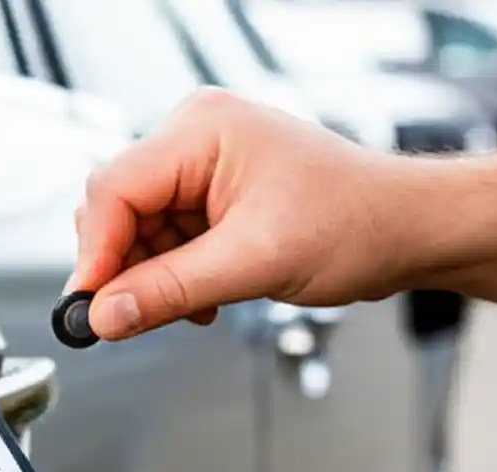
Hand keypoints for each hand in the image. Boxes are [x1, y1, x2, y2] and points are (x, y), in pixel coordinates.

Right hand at [71, 88, 423, 339]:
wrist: (406, 231)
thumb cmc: (357, 222)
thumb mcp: (255, 262)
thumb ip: (170, 290)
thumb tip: (106, 314)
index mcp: (202, 130)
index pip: (114, 189)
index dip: (96, 253)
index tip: (91, 306)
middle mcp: (194, 138)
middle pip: (116, 210)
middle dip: (124, 268)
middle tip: (133, 316)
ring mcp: (200, 166)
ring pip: (135, 231)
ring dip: (152, 278)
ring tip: (195, 305)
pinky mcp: (208, 195)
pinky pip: (162, 240)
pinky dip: (171, 276)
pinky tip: (201, 297)